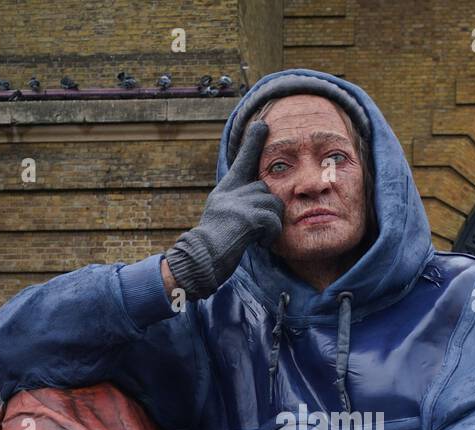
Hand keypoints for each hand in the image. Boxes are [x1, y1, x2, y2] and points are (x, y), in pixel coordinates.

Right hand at [164, 119, 284, 300]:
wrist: (201, 261)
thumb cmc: (213, 245)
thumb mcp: (223, 216)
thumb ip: (239, 202)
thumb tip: (262, 196)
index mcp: (226, 190)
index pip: (242, 161)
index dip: (253, 142)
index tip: (262, 124)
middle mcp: (231, 192)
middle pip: (267, 191)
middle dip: (268, 212)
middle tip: (254, 230)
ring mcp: (239, 203)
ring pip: (274, 205)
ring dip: (271, 225)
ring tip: (254, 237)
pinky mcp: (248, 218)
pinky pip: (274, 221)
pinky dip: (271, 236)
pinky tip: (258, 243)